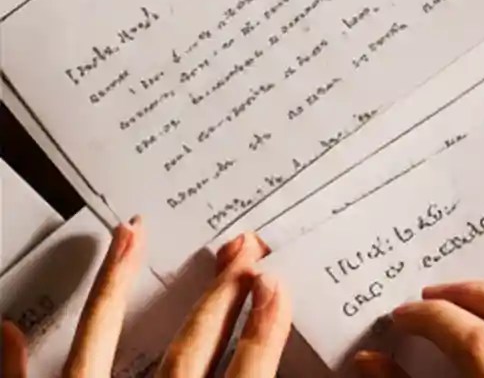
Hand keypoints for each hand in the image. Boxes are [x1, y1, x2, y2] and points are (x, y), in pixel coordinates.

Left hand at [0, 219, 291, 377]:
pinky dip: (15, 365)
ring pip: (97, 350)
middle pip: (187, 353)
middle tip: (242, 247)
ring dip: (115, 290)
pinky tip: (9, 329)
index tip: (277, 287)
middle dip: (217, 297)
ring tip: (130, 233)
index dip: (263, 333)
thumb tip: (336, 364)